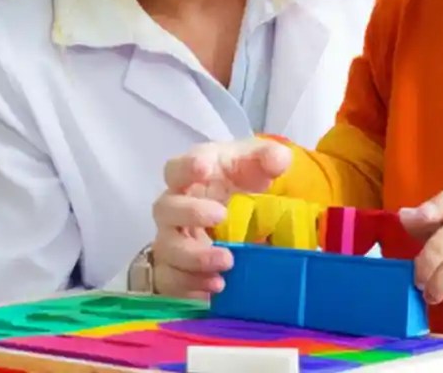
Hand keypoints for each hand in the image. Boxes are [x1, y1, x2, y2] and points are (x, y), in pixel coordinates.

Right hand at [149, 138, 291, 297]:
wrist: (241, 217)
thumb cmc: (240, 182)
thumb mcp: (258, 165)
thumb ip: (270, 157)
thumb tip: (277, 161)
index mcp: (191, 177)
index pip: (177, 168)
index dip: (187, 167)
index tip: (204, 167)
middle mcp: (175, 207)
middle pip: (165, 208)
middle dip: (190, 213)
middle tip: (221, 216)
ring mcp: (173, 240)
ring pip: (167, 248)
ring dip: (194, 257)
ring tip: (228, 262)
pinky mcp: (176, 269)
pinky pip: (171, 280)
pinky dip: (192, 284)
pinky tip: (217, 285)